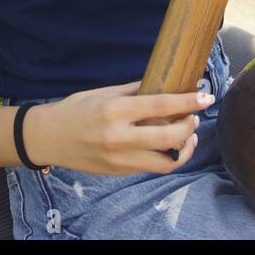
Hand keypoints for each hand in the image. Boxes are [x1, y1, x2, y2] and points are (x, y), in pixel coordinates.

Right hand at [26, 80, 210, 174]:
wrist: (48, 138)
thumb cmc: (76, 109)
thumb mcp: (104, 93)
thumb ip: (135, 90)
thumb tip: (166, 83)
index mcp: (115, 110)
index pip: (162, 105)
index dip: (189, 102)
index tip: (206, 97)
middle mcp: (118, 136)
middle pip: (170, 136)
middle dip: (190, 126)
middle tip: (195, 116)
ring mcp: (119, 158)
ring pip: (166, 161)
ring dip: (184, 148)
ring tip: (188, 135)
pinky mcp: (119, 172)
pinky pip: (151, 167)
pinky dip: (167, 158)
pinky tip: (171, 146)